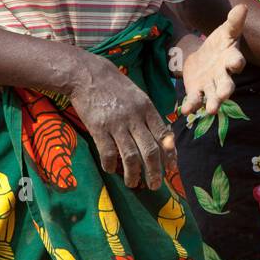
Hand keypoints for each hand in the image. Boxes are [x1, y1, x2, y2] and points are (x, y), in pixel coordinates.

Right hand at [67, 51, 173, 189]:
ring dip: (133, 174)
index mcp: (147, 109)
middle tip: (155, 185)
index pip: (164, 135)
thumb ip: (149, 116)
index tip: (172, 169)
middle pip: (150, 150)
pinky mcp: (98, 128)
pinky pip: (108, 153)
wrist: (88, 74)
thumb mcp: (138, 96)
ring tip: (133, 184)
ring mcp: (116, 124)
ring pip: (131, 156)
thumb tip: (162, 138)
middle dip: (155, 172)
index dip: (169, 154)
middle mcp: (135, 117)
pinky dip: (110, 165)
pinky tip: (111, 169)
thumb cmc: (115, 86)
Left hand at [178, 5, 246, 115]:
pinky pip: (195, 100)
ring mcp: (209, 85)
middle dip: (225, 91)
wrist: (201, 55)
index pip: (236, 62)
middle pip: (226, 85)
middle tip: (223, 95)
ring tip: (211, 110)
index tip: (236, 63)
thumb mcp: (225, 31)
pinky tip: (186, 110)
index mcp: (231, 59)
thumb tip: (242, 7)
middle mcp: (222, 76)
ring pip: (212, 97)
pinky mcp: (196, 91)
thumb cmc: (218, 44)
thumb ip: (233, 22)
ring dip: (212, 103)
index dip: (236, 63)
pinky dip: (192, 105)